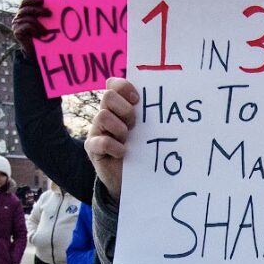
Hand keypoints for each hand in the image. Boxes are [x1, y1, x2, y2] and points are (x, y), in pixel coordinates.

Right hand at [12, 0, 50, 57]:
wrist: (35, 53)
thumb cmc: (41, 37)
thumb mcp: (42, 23)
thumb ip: (43, 15)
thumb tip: (51, 7)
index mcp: (23, 13)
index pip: (25, 2)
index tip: (42, 0)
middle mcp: (18, 17)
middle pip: (26, 8)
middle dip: (39, 10)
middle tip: (49, 13)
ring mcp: (16, 25)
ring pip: (28, 18)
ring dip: (40, 24)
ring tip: (46, 32)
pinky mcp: (17, 32)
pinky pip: (27, 26)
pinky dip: (35, 30)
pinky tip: (40, 35)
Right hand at [85, 78, 139, 200]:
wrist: (134, 179)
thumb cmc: (143, 149)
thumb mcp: (147, 129)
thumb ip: (149, 114)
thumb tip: (170, 101)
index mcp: (118, 106)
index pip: (113, 84)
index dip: (124, 86)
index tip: (138, 99)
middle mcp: (105, 114)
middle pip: (108, 96)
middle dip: (124, 108)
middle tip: (134, 123)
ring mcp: (97, 131)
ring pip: (103, 116)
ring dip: (120, 128)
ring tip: (127, 139)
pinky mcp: (93, 148)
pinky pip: (101, 141)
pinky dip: (114, 146)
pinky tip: (122, 152)